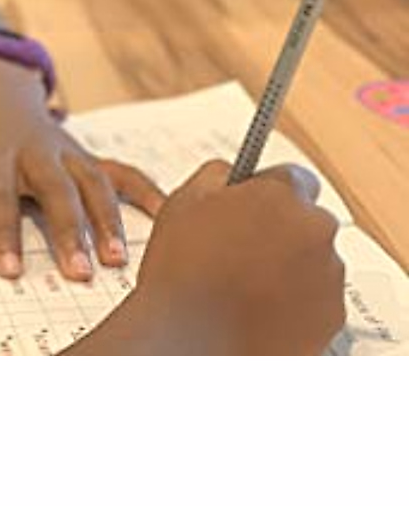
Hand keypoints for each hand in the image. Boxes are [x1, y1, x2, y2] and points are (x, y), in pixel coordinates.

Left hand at [0, 63, 164, 280]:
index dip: (4, 233)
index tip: (10, 270)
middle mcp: (36, 151)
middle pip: (55, 190)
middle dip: (68, 230)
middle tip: (79, 272)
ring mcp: (66, 152)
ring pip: (93, 182)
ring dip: (108, 220)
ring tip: (117, 260)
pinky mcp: (87, 155)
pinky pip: (121, 171)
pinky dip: (146, 190)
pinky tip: (167, 214)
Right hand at [96, 160, 346, 353]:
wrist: (189, 340)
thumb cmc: (183, 271)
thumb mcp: (185, 200)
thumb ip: (218, 174)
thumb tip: (235, 174)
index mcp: (282, 197)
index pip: (293, 176)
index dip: (269, 190)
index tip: (254, 203)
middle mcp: (315, 232)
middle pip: (305, 219)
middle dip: (279, 229)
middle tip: (240, 247)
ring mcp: (328, 277)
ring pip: (312, 259)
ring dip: (287, 265)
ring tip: (243, 283)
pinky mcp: (330, 317)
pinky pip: (316, 298)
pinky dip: (294, 301)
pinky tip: (256, 307)